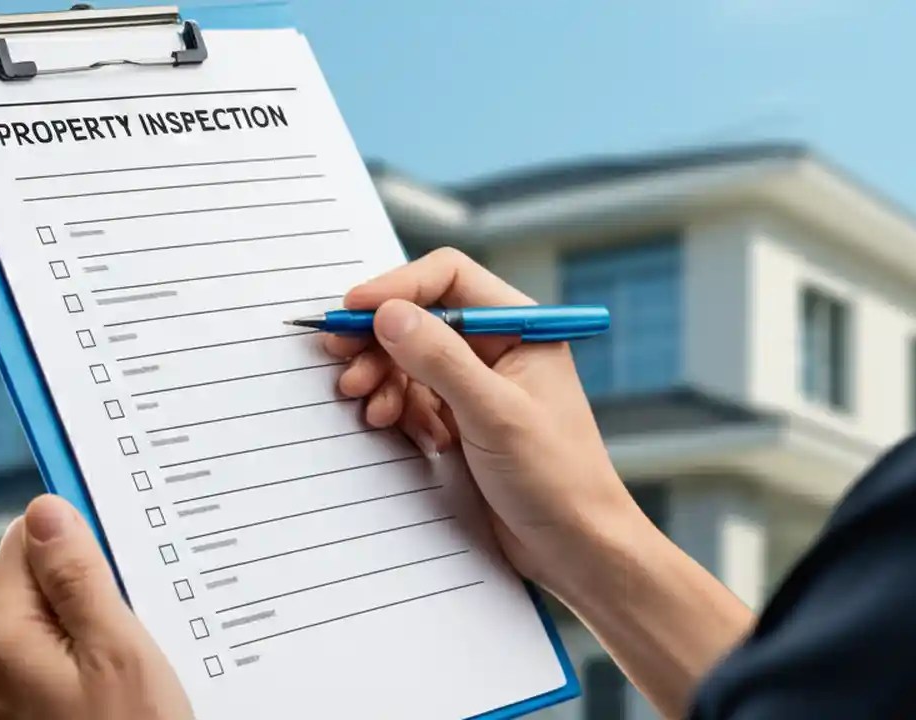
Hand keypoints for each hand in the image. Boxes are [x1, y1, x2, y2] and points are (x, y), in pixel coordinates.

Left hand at [0, 495, 192, 719]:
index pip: (26, 540)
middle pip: (32, 589)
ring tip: (124, 685)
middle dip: (85, 601)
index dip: (80, 547)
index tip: (119, 571)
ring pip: (41, 635)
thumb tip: (45, 511)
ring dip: (83, 644)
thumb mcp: (119, 651)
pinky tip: (108, 708)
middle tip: (132, 642)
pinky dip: (74, 681)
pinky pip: (39, 678)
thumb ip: (76, 575)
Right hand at [325, 248, 645, 596]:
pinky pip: (411, 398)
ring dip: (380, 375)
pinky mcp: (461, 422)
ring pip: (409, 359)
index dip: (398, 287)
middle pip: (421, 318)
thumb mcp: (495, 413)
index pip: (448, 279)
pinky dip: (393, 406)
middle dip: (378, 337)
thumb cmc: (558, 477)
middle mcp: (496, 349)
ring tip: (362, 398)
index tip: (354, 310)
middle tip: (340, 357)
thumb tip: (389, 314)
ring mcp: (476, 386)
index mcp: (518, 328)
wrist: (575, 548)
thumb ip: (440, 360)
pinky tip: (387, 424)